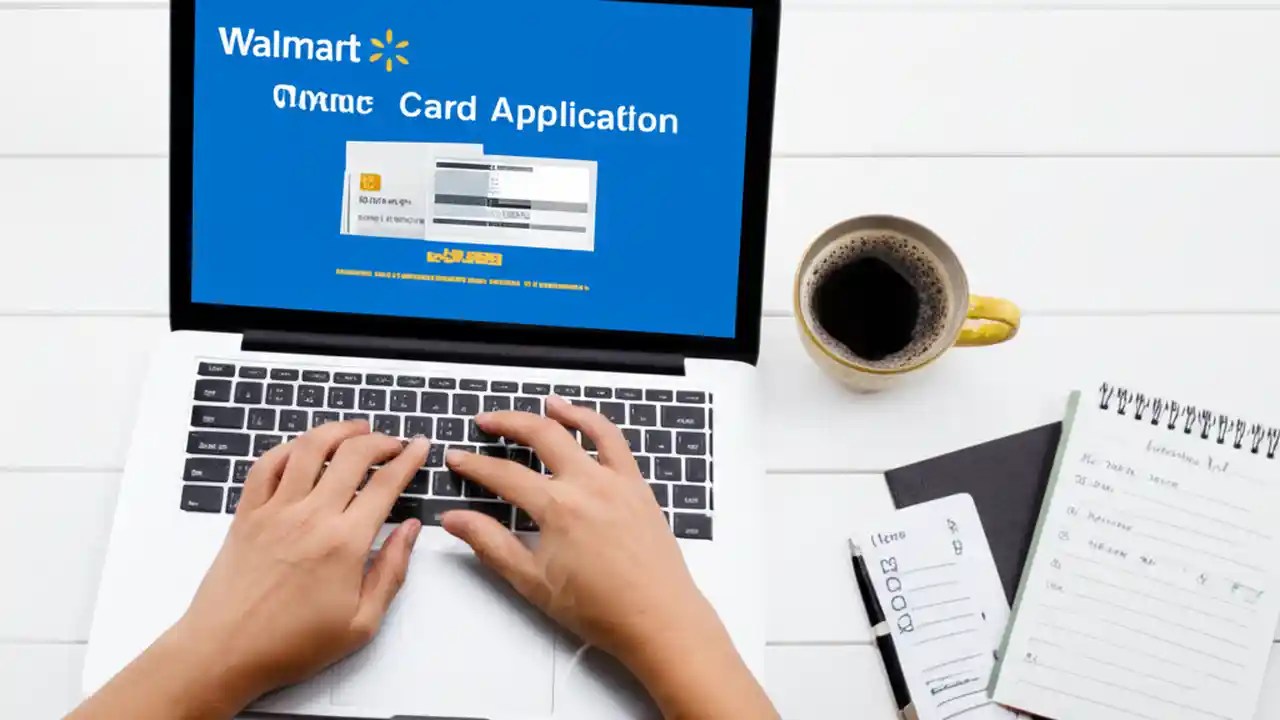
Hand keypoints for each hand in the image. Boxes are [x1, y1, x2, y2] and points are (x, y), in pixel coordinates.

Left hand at [172, 422, 428, 703]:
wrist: (224, 652)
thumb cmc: (291, 645)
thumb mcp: (361, 623)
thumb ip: (392, 571)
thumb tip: (411, 531)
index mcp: (345, 543)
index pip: (386, 483)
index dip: (408, 459)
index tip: (419, 447)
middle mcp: (311, 517)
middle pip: (352, 455)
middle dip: (380, 441)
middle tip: (393, 443)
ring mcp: (275, 511)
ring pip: (310, 448)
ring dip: (338, 431)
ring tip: (356, 430)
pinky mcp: (247, 514)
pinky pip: (267, 464)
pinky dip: (289, 448)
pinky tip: (304, 449)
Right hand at [441, 397, 777, 718]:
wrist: (657, 618)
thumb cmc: (600, 607)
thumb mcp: (533, 581)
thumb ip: (490, 544)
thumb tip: (455, 519)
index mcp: (557, 508)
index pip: (503, 474)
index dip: (474, 465)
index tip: (458, 458)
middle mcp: (587, 484)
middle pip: (540, 435)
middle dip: (507, 423)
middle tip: (485, 423)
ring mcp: (616, 480)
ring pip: (583, 429)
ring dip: (558, 412)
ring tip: (540, 405)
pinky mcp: (638, 486)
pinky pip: (616, 442)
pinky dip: (597, 424)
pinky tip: (584, 421)